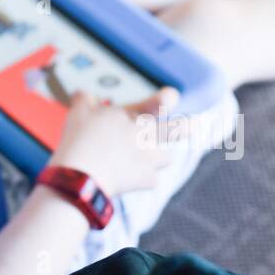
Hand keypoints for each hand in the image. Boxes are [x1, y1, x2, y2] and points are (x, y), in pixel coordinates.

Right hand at [48, 89, 179, 196]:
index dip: (167, 99)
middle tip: (197, 125)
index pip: (156, 103)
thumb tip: (84, 95)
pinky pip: (149, 178)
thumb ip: (85, 100)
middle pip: (175, 129)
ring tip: (135, 160)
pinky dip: (139, 179)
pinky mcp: (148, 179)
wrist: (81, 177)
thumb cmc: (79, 140)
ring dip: (155, 158)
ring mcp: (150, 158)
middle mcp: (146, 134)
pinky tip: (123, 179)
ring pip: (164, 157)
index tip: (173, 95)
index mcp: (132, 115)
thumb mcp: (78, 112)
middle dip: (187, 127)